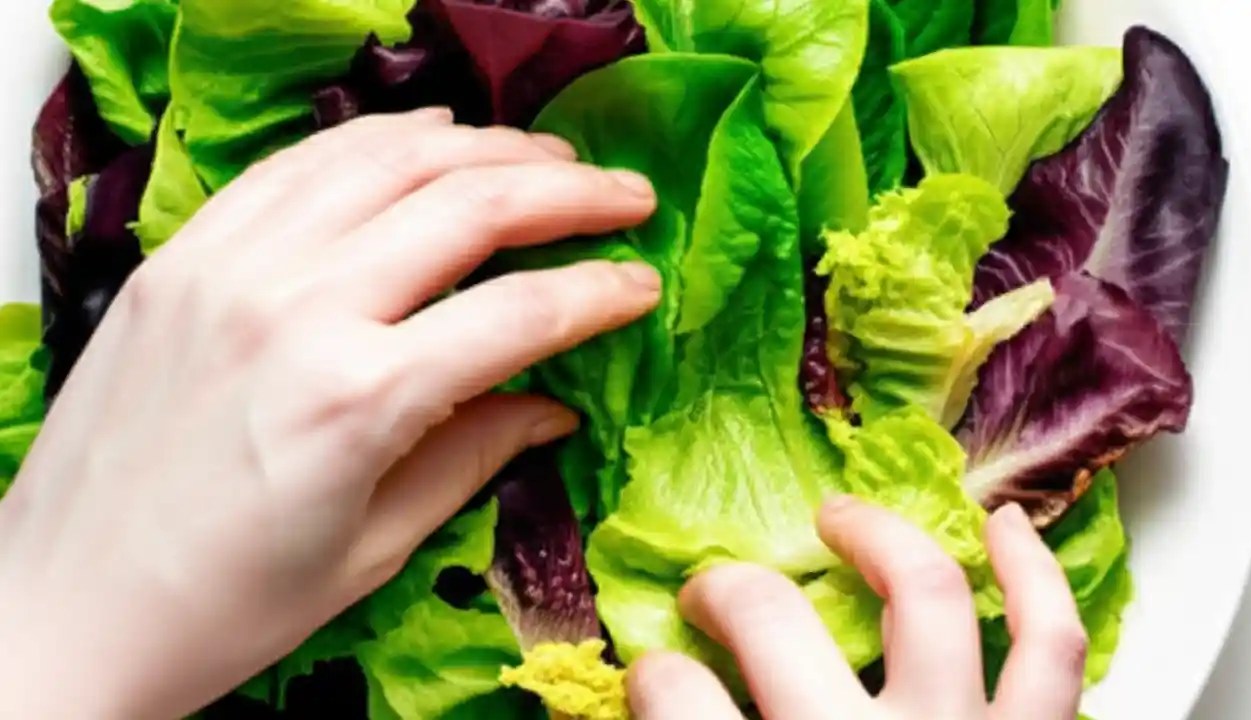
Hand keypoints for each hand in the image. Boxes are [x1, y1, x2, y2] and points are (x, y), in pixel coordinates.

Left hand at [0, 108, 659, 718]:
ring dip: (481, 148)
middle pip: (465, 206)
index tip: (643, 280)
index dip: (600, 289)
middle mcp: (297, 308)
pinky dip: (374, 143)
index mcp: (359, 399)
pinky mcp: (182, 256)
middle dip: (566, 189)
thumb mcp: (371, 549)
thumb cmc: (221, 609)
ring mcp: (230, 268)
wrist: (60, 611)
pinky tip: (426, 141)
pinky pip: (296, 166)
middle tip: (626, 191)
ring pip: (385, 161)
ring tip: (543, 155)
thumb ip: (473, 454)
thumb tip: (553, 404)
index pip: (519, 312)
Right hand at [627, 499, 1086, 719]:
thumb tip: (645, 715)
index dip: (652, 677)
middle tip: (712, 596)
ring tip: (839, 518)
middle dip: (726, 591)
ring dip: (876, 537)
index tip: (655, 675)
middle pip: (775, 625)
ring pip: (927, 597)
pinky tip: (1004, 526)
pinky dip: (1036, 576)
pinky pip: (1052, 647)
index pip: (676, 702)